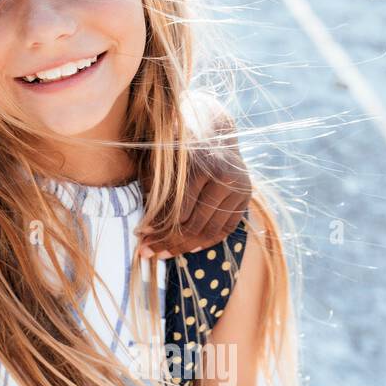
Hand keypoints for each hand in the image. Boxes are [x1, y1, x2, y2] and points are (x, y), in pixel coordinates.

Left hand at [136, 117, 250, 259]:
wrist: (213, 130)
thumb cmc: (177, 147)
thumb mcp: (159, 162)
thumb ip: (153, 192)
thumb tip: (145, 229)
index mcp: (201, 167)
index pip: (179, 211)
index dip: (158, 228)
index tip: (140, 238)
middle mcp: (224, 179)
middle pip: (195, 225)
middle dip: (169, 242)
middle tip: (148, 253)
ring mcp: (239, 189)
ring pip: (211, 231)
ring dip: (185, 247)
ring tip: (163, 254)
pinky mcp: (245, 197)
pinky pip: (226, 228)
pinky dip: (207, 241)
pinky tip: (188, 248)